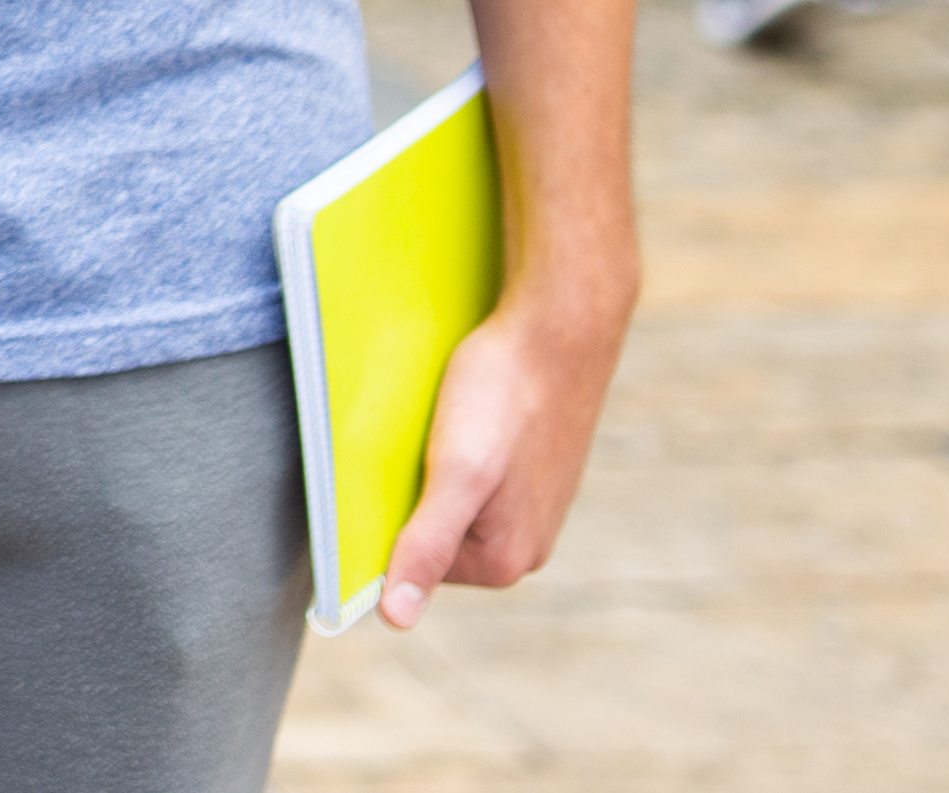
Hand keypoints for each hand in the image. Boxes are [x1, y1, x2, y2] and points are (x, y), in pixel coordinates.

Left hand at [374, 292, 626, 628]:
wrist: (561, 328)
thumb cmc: (505, 394)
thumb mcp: (457, 474)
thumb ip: (426, 545)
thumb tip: (397, 620)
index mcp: (504, 562)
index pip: (410, 563)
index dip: (386, 518)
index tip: (386, 474)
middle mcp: (524, 545)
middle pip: (432, 532)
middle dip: (413, 492)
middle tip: (416, 443)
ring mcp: (533, 507)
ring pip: (453, 499)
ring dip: (435, 468)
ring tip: (443, 424)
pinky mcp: (533, 471)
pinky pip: (477, 474)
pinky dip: (459, 449)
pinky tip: (464, 415)